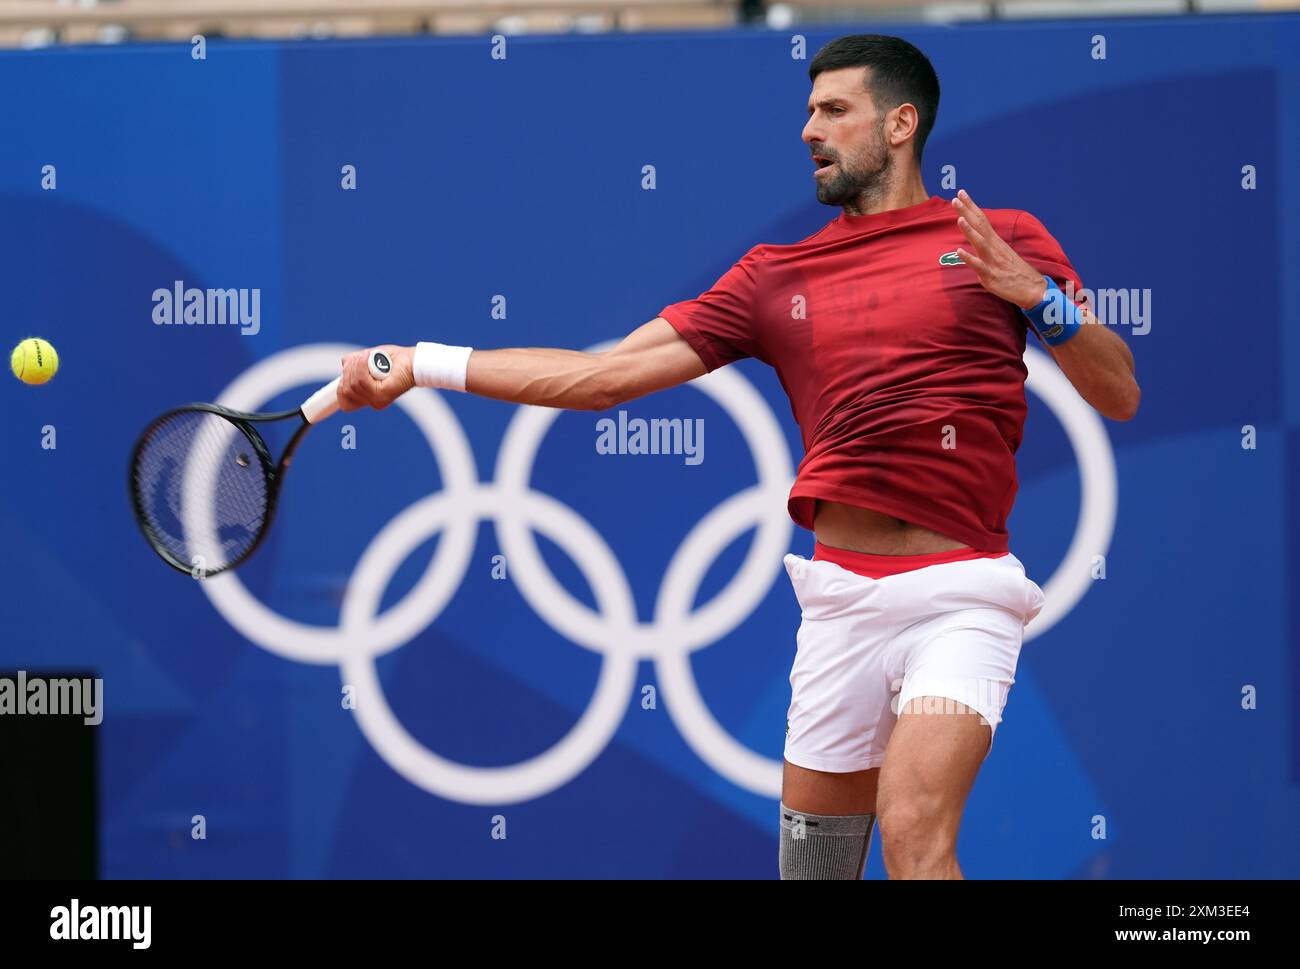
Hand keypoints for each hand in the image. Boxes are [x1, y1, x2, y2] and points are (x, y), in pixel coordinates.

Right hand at [337, 344, 414, 410]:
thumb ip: (355, 362)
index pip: (344, 402)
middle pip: (344, 389)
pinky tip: (370, 358)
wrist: (413, 361)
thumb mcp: (368, 359)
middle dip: (349, 370)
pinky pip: (361, 381)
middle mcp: (371, 402)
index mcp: (368, 397)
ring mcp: (376, 400)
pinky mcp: (381, 396)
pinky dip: (362, 366)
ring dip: (357, 365)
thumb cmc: (394, 359)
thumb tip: (344, 363)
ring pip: (352, 384)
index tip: (344, 373)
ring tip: (369, 356)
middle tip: (363, 358)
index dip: (339, 391)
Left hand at [952, 189, 1047, 309]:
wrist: (1031, 289)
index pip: (981, 220)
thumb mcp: (1000, 254)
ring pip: (980, 243)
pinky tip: (960, 251)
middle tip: (956, 198)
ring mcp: (992, 261)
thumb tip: (976, 235)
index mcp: (995, 241)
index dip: (971, 206)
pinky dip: (969, 258)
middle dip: (967, 212)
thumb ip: (987, 244)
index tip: (961, 193)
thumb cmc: (1013, 272)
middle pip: (980, 226)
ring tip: (959, 219)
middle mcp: (994, 247)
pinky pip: (979, 266)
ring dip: (969, 231)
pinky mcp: (991, 275)